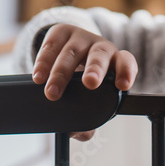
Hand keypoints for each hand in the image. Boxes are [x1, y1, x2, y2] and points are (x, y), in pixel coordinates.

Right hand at [32, 23, 137, 140]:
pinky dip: (43, 62)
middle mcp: (100, 47)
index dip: (126, 72)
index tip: (122, 85)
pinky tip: (38, 77)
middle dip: (96, 69)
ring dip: (61, 73)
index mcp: (114, 62)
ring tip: (52, 93)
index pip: (126, 62)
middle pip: (100, 55)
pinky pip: (51, 45)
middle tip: (90, 84)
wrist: (67, 48)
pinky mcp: (60, 32)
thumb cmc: (84, 78)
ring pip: (72, 52)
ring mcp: (80, 38)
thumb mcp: (90, 95)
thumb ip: (89, 117)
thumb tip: (81, 134)